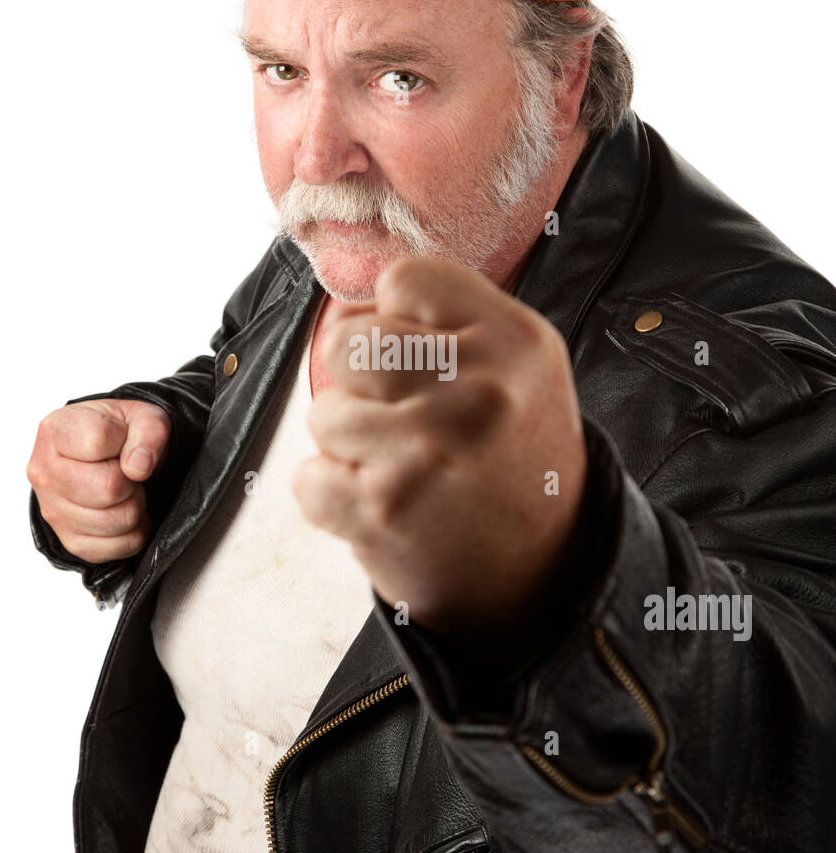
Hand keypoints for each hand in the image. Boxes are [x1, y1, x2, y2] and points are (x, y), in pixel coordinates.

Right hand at [26, 399, 170, 562]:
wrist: (104, 458)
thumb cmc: (120, 434)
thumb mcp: (142, 416)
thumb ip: (148, 431)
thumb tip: (138, 467)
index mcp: (55, 431)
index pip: (98, 442)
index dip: (126, 443)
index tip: (123, 443)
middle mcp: (44, 472)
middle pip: (109, 489)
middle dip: (132, 480)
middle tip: (127, 471)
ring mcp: (53, 511)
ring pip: (118, 521)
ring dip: (134, 505)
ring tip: (123, 489)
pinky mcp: (70, 541)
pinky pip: (118, 547)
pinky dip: (132, 531)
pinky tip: (121, 509)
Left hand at [292, 257, 587, 633]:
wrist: (544, 573)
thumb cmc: (514, 457)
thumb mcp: (519, 365)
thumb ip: (446, 318)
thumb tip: (344, 310)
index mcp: (513, 341)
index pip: (403, 279)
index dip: (398, 319)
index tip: (426, 363)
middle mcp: (474, 390)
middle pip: (346, 342)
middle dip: (360, 383)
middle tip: (407, 422)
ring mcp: (425, 450)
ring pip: (323, 413)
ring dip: (350, 447)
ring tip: (405, 469)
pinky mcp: (383, 509)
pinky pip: (308, 479)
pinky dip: (334, 498)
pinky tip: (385, 506)